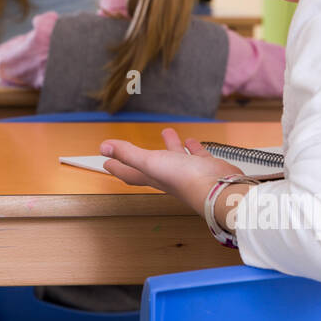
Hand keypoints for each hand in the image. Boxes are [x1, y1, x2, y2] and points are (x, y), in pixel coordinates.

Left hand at [100, 127, 242, 214]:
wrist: (217, 188)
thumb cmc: (183, 179)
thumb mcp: (149, 162)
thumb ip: (127, 154)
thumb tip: (104, 148)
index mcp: (153, 176)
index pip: (130, 173)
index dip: (117, 168)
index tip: (107, 164)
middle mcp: (169, 176)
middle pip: (151, 165)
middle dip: (140, 157)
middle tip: (132, 148)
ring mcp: (188, 172)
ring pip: (175, 157)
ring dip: (170, 146)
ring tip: (168, 133)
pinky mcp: (205, 167)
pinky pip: (197, 156)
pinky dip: (194, 148)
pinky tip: (192, 141)